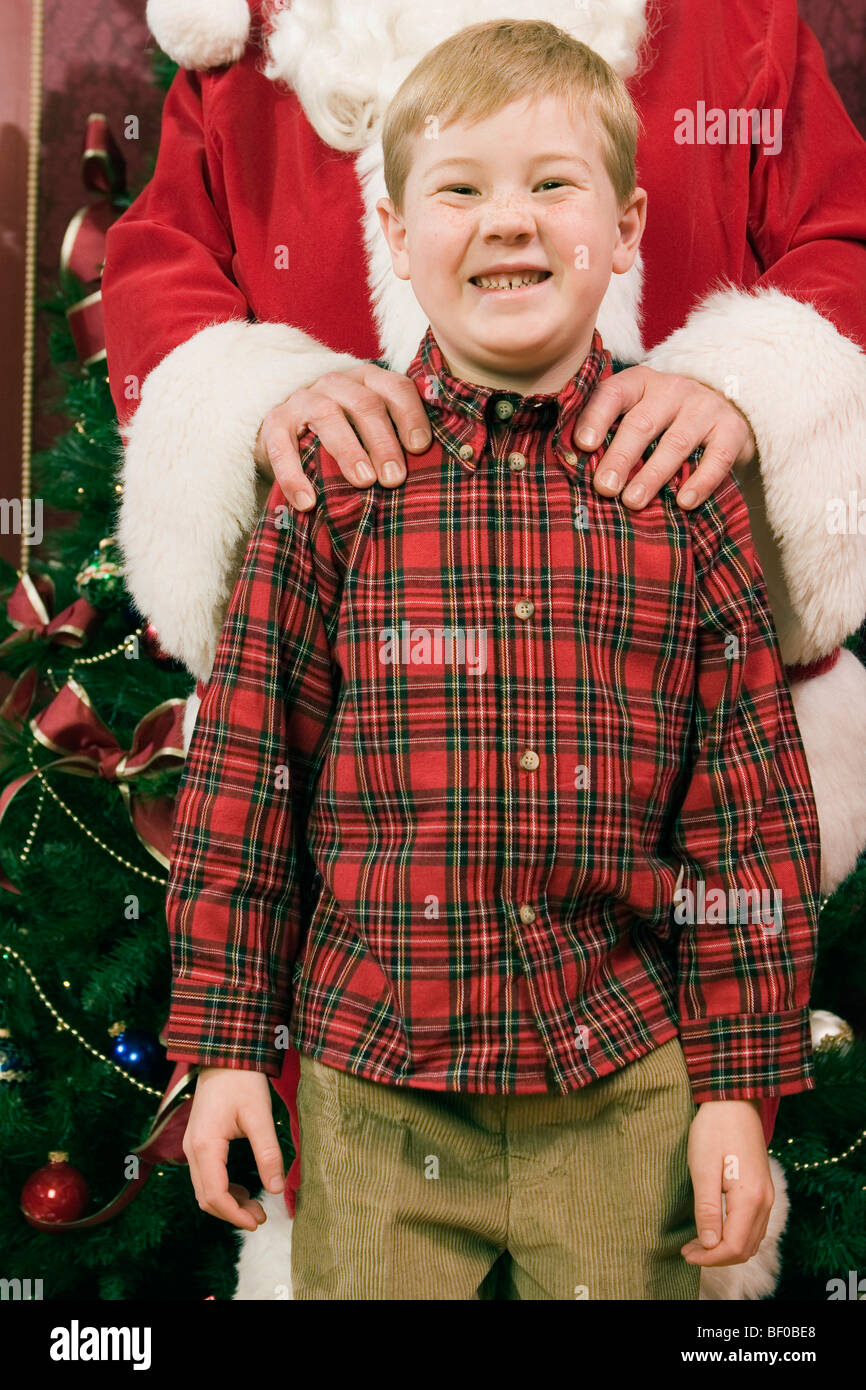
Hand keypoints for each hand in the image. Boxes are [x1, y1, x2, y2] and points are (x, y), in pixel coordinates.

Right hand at [182, 1065, 285, 1230]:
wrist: (225, 1055)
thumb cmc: (243, 1082)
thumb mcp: (260, 1117)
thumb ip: (268, 1154)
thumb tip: (277, 1189)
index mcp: (205, 1146)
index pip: (214, 1194)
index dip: (235, 1214)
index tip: (258, 1222)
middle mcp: (191, 1149)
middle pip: (205, 1197)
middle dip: (232, 1212)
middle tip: (260, 1217)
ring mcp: (191, 1145)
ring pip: (203, 1188)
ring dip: (227, 1202)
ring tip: (255, 1207)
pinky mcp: (196, 1141)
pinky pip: (205, 1175)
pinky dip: (222, 1188)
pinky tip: (243, 1189)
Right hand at [254, 363, 431, 509]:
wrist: (289, 434)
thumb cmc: (345, 438)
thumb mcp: (372, 432)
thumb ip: (397, 440)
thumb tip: (434, 470)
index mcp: (367, 380)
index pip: (395, 388)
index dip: (410, 415)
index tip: (420, 448)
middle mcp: (336, 383)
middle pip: (365, 403)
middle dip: (383, 442)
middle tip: (395, 478)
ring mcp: (303, 399)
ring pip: (327, 415)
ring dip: (348, 449)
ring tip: (364, 481)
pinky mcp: (274, 422)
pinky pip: (282, 446)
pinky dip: (294, 476)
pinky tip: (307, 502)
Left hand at [573, 365, 756, 509]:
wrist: (721, 409)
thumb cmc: (661, 422)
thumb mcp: (634, 415)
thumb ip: (607, 433)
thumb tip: (571, 466)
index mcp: (639, 383)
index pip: (612, 394)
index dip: (596, 419)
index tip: (583, 446)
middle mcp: (672, 389)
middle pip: (642, 423)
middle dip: (621, 457)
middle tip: (605, 487)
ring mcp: (704, 407)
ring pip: (676, 442)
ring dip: (653, 475)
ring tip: (633, 502)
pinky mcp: (732, 428)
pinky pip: (717, 458)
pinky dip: (700, 481)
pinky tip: (684, 502)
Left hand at [681, 1098, 774, 1265]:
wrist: (735, 1101)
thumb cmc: (714, 1130)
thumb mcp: (703, 1168)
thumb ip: (707, 1208)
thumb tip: (709, 1244)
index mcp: (750, 1198)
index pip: (733, 1246)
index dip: (709, 1258)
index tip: (685, 1253)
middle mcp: (765, 1201)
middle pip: (745, 1248)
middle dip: (716, 1257)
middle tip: (688, 1250)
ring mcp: (767, 1195)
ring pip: (752, 1240)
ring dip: (726, 1248)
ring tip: (698, 1242)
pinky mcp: (763, 1189)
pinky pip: (754, 1226)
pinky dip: (736, 1236)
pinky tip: (715, 1228)